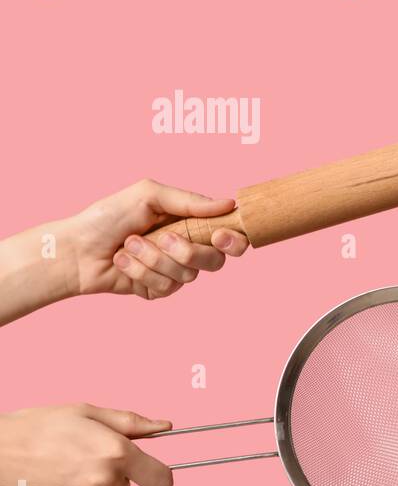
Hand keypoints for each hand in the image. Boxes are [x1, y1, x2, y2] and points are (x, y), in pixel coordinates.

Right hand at [0, 405, 173, 485]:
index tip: (153, 474)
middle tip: (82, 458)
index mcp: (116, 453)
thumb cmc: (39, 426)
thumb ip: (131, 423)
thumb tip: (165, 427)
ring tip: (60, 469)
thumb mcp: (88, 413)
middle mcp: (104, 481)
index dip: (160, 476)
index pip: (162, 479)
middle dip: (112, 475)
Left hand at [67, 179, 248, 299]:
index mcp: (191, 224)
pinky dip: (139, 271)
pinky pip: (165, 286)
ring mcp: (174, 272)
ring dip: (152, 257)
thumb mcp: (148, 195)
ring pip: (186, 275)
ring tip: (128, 244)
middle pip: (216, 262)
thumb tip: (229, 204)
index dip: (234, 240)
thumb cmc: (108, 216)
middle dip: (188, 251)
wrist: (76, 247)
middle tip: (165, 238)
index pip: (230, 237)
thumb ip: (189, 200)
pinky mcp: (158, 290)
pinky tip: (123, 261)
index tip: (219, 236)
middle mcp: (188, 250)